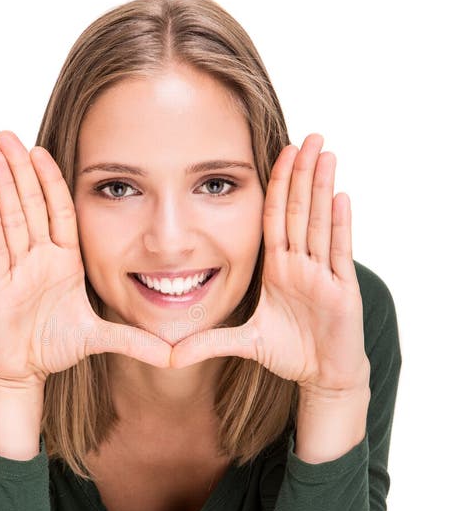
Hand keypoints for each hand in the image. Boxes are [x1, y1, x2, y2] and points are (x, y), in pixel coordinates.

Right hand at [0, 131, 171, 384]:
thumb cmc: (54, 346)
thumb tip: (175, 355)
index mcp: (64, 261)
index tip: (44, 150)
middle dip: (22, 169)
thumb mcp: (100, 338)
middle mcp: (39, 259)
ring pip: (12, 219)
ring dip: (4, 184)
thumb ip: (135, 341)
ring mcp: (18, 270)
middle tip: (9, 134)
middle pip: (31, 204)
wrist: (23, 369)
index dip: (52, 181)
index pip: (60, 211)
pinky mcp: (0, 288)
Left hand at [169, 134, 369, 393]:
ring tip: (324, 152)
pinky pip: (338, 252)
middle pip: (298, 210)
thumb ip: (208, 342)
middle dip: (302, 172)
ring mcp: (323, 275)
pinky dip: (339, 225)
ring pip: (319, 223)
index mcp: (279, 268)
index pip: (275, 218)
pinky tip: (340, 196)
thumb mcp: (244, 342)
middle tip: (307, 135)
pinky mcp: (342, 291)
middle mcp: (301, 265)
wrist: (322, 375)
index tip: (279, 152)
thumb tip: (168, 356)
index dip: (277, 185)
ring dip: (322, 187)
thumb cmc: (290, 352)